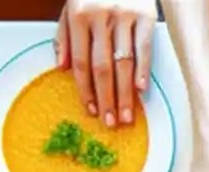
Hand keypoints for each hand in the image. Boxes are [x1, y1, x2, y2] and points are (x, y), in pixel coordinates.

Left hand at [54, 0, 155, 126]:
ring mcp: (125, 18)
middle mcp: (101, 18)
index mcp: (78, 17)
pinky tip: (142, 90)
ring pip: (124, 63)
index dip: (85, 89)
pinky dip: (144, 70)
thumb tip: (62, 67)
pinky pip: (144, 48)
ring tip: (126, 116)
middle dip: (106, 98)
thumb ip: (64, 36)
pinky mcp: (146, 17)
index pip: (81, 61)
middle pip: (102, 67)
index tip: (90, 110)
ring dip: (125, 93)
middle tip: (109, 122)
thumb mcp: (71, 8)